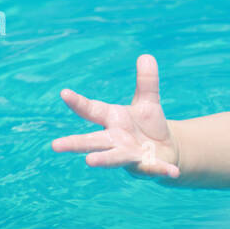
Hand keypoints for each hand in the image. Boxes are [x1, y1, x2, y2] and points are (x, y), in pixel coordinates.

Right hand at [51, 53, 181, 178]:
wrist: (165, 149)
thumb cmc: (148, 125)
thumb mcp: (148, 101)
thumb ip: (147, 81)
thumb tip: (146, 56)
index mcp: (112, 120)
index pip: (92, 110)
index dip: (78, 102)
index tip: (64, 93)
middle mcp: (115, 140)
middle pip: (92, 141)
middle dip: (75, 143)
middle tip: (55, 145)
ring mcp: (129, 155)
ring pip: (114, 158)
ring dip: (103, 160)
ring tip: (89, 162)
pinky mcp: (147, 167)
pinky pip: (155, 168)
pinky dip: (163, 170)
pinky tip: (174, 172)